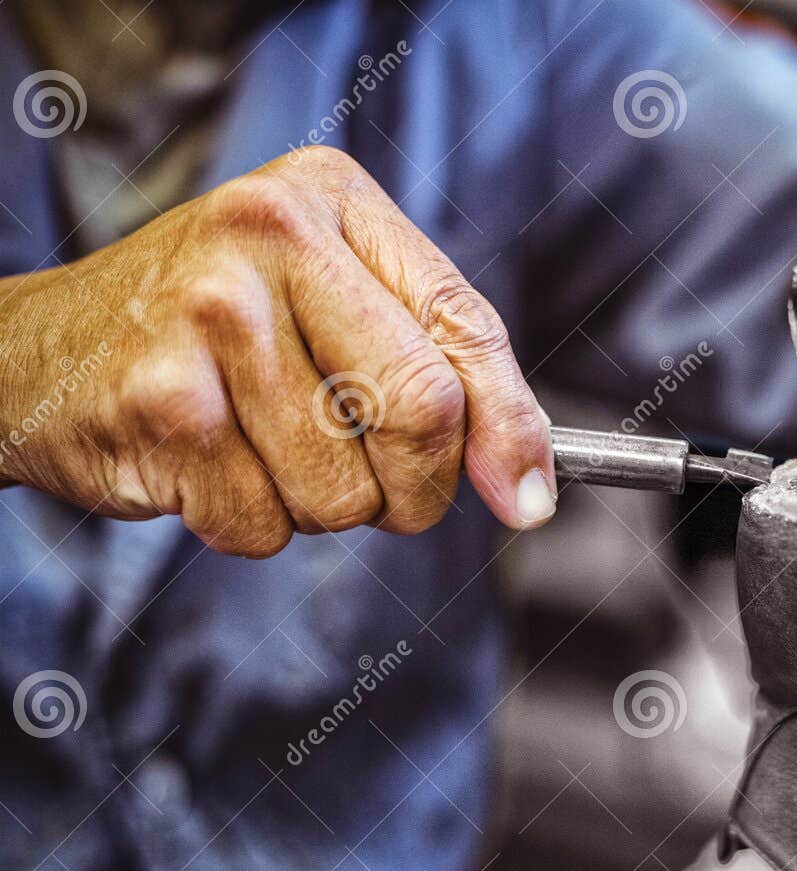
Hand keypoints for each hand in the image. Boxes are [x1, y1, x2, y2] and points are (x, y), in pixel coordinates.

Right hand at [0, 146, 554, 556]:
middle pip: (423, 411)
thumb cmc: (215, 329)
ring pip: (345, 490)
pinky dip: (252, 524)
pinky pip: (265, 524)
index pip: (465, 329)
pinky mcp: (159, 404)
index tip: (524, 499)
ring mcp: (208, 316)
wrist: (41, 351)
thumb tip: (528, 491)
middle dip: (418, 485)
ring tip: (266, 448)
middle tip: (382, 484)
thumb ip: (449, 373)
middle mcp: (269, 236)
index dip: (510, 429)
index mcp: (332, 201)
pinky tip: (210, 465)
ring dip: (323, 506)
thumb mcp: (339, 305)